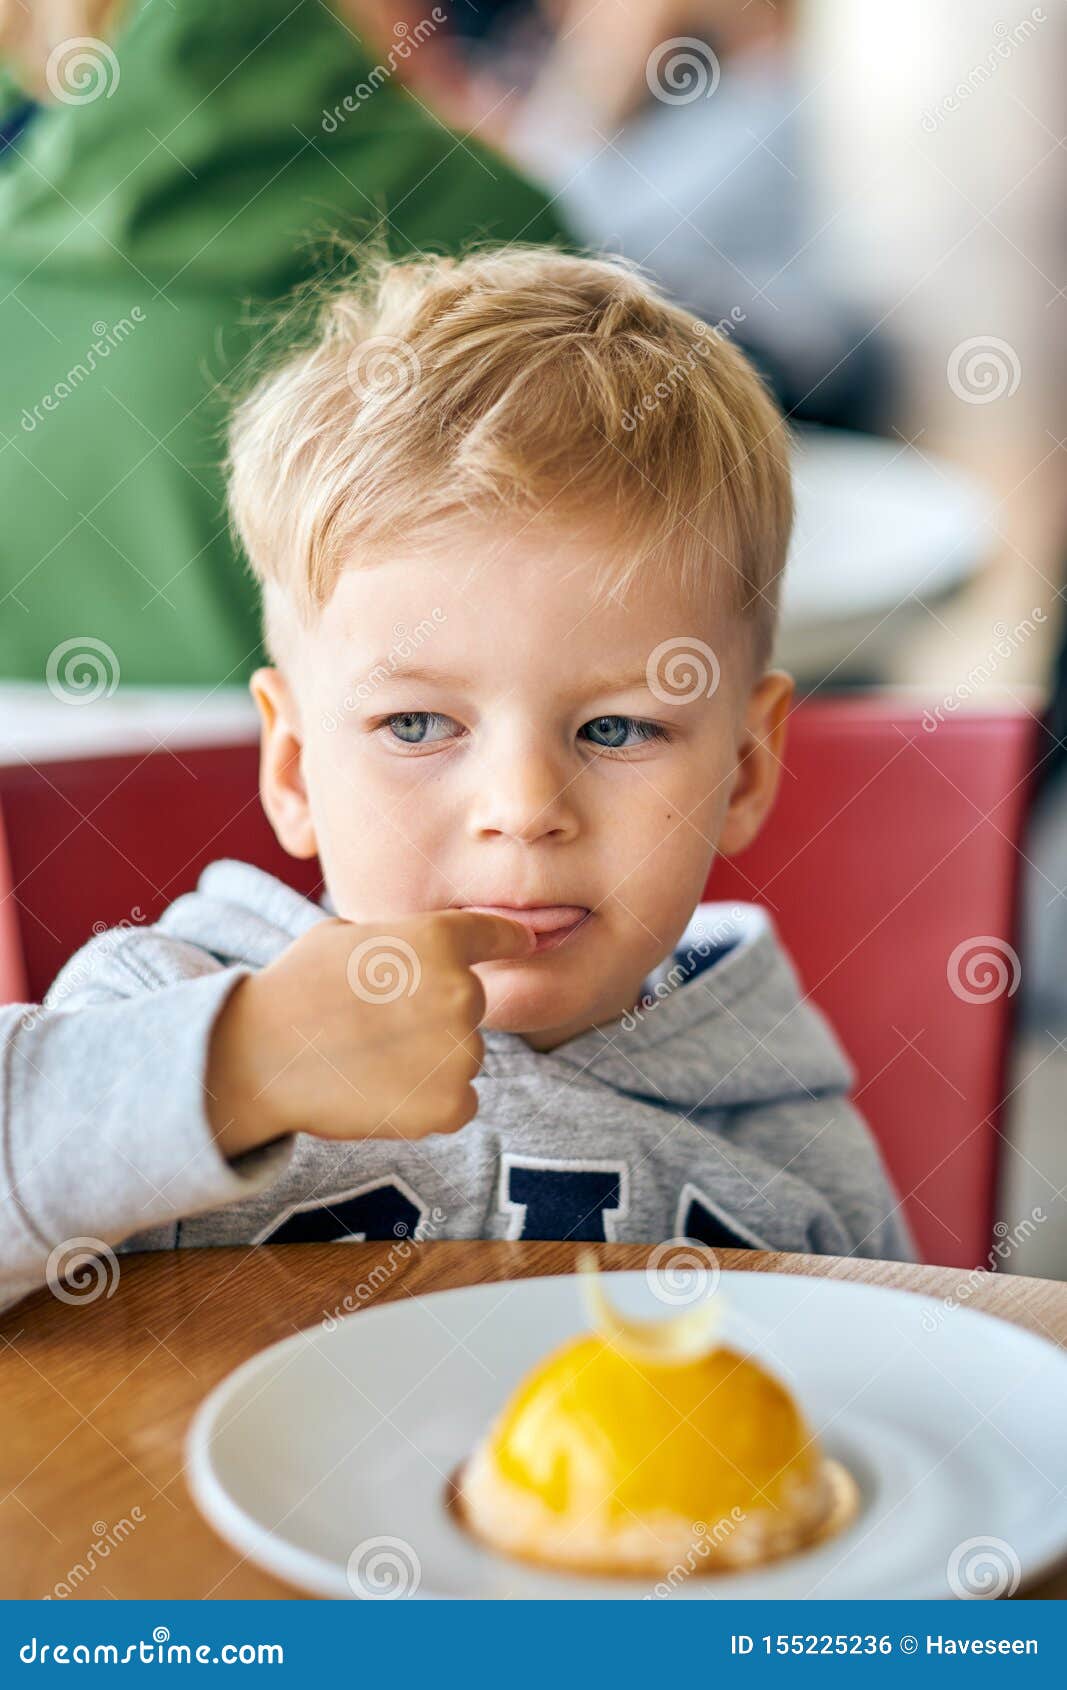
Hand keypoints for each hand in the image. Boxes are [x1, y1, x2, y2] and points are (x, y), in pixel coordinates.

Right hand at [207, 910, 534, 1157]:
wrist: (260, 1055)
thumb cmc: (292, 988)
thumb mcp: (342, 934)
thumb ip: (394, 939)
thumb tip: (408, 946)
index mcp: (439, 940)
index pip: (497, 935)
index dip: (508, 940)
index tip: (522, 942)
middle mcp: (462, 992)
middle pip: (470, 1007)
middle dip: (437, 1016)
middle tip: (380, 1029)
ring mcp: (460, 1052)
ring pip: (464, 1058)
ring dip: (433, 1063)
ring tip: (372, 1064)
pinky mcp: (449, 1104)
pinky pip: (461, 1104)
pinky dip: (432, 1105)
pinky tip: (386, 1096)